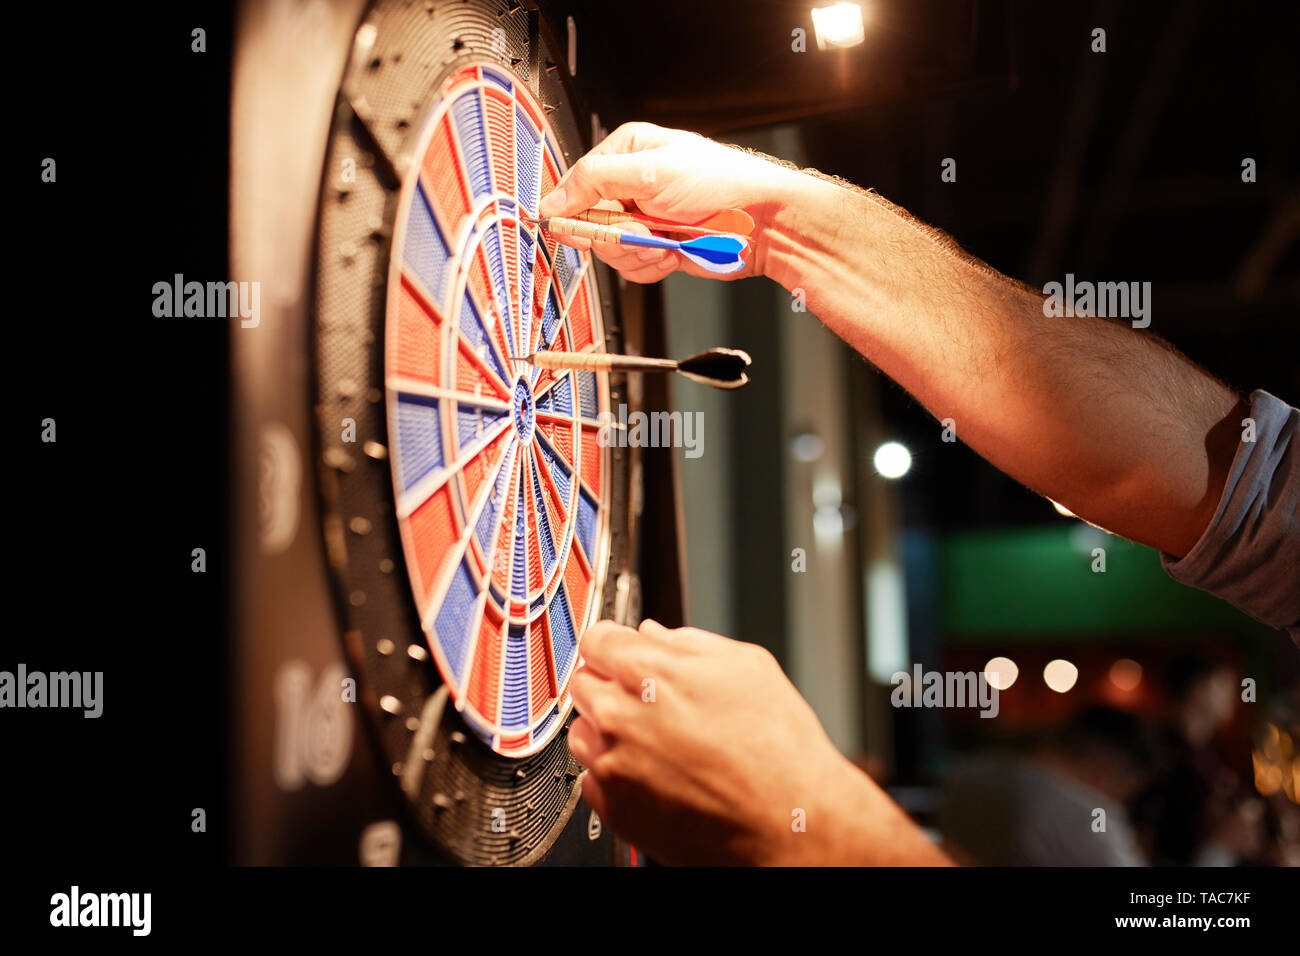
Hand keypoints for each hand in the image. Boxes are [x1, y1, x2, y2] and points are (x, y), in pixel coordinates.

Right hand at [538, 122, 805, 283]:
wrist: (762, 223)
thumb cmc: (721, 185)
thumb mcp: (649, 173)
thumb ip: (592, 183)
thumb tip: (551, 201)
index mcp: (626, 152)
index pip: (576, 183)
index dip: (571, 208)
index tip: (567, 225)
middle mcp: (631, 184)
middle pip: (589, 222)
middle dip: (614, 234)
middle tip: (639, 229)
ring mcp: (644, 218)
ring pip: (609, 249)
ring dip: (635, 252)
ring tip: (663, 240)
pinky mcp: (656, 247)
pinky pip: (631, 266)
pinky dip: (649, 265)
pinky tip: (671, 254)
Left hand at [566, 619, 949, 864]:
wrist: (790, 824)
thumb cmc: (779, 751)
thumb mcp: (747, 666)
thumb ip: (689, 643)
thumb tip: (657, 636)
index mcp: (648, 673)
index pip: (596, 638)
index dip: (614, 642)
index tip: (623, 651)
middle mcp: (620, 718)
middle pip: (583, 682)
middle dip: (610, 683)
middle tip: (649, 699)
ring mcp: (613, 767)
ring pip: (583, 732)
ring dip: (607, 730)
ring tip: (658, 742)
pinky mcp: (615, 809)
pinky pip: (594, 778)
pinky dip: (616, 773)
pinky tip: (658, 774)